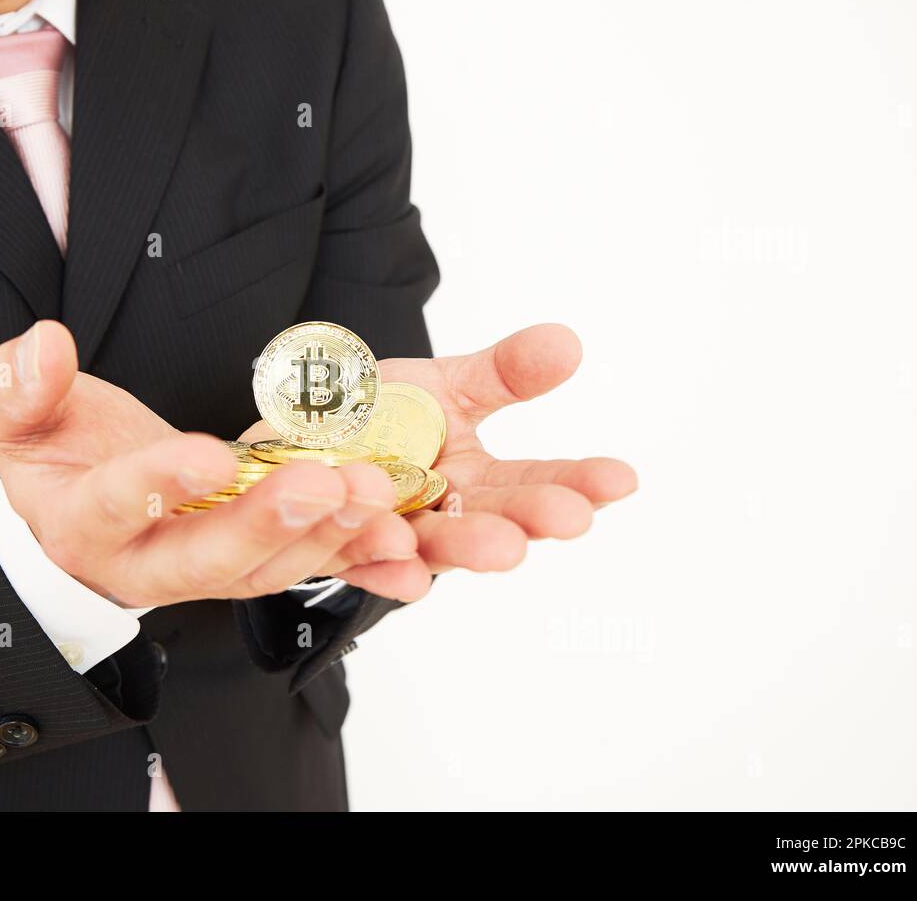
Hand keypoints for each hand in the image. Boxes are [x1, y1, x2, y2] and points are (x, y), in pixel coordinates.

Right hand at [0, 321, 423, 606]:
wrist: (87, 505)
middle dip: (269, 523)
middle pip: (210, 557)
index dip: (159, 484)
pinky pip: (312, 568)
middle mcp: (151, 564)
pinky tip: (408, 544)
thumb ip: (20, 387)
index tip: (210, 455)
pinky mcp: (259, 562)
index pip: (114, 507)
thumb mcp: (17, 416)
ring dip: (329, 536)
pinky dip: (360, 559)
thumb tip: (43, 347)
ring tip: (380, 495)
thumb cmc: (56, 454)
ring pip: (272, 568)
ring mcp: (212, 570)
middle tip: (325, 484)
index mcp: (85, 526)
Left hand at [241, 324, 637, 599]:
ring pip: (432, 548)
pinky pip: (358, 562)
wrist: (294, 434)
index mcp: (475, 480)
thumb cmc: (379, 416)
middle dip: (529, 519)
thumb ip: (503, 374)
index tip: (621, 478)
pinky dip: (382, 568)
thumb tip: (569, 343)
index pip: (535, 484)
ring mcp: (391, 536)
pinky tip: (408, 573)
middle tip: (570, 518)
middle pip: (491, 521)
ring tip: (502, 549)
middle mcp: (440, 517)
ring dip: (467, 548)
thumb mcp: (444, 384)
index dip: (578, 483)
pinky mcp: (334, 547)